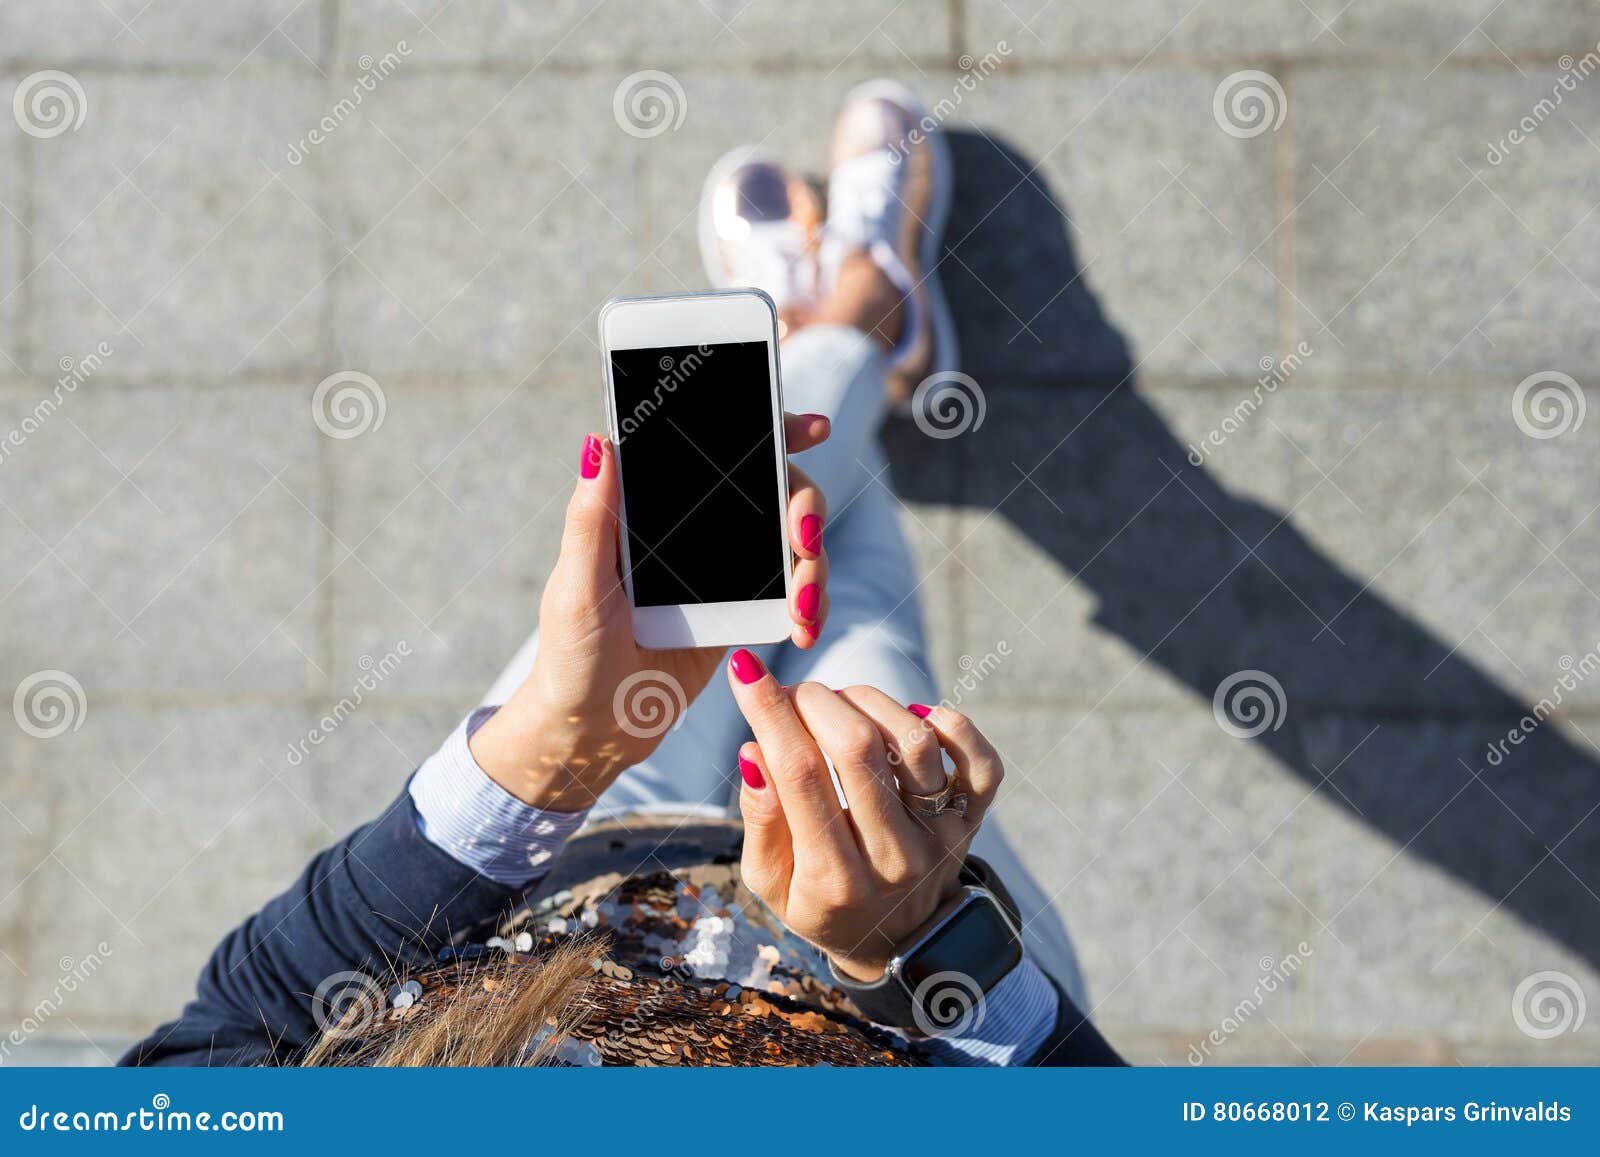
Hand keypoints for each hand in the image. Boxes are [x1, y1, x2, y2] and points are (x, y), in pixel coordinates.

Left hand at [469, 416, 831, 811]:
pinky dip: (809, 602)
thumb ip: (592, 519)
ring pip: (791, 538)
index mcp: (651, 505)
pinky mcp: (742, 608)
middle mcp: (692, 525)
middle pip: (772, 486)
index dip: (767, 428)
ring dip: (813, 564)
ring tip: (803, 608)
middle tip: (805, 537)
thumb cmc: (570, 655)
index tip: (809, 427)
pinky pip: (792, 589)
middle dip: (805, 504)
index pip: (715, 447)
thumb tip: (601, 442)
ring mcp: (722, 566)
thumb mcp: (577, 587)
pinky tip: (804, 625)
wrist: (594, 729)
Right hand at [725, 654, 1004, 980]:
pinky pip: (980, 760)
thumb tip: (756, 750)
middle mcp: (894, 858)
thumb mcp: (771, 881)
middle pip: (857, 748)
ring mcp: (941, 837)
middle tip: (795, 695)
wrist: (897, 944)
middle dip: (814, 700)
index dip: (769, 712)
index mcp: (833, 879)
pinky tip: (911, 716)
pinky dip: (949, 723)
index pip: (799, 774)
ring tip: (841, 706)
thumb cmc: (821, 901)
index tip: (746, 669)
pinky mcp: (972, 820)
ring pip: (914, 741)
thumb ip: (761, 819)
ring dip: (868, 702)